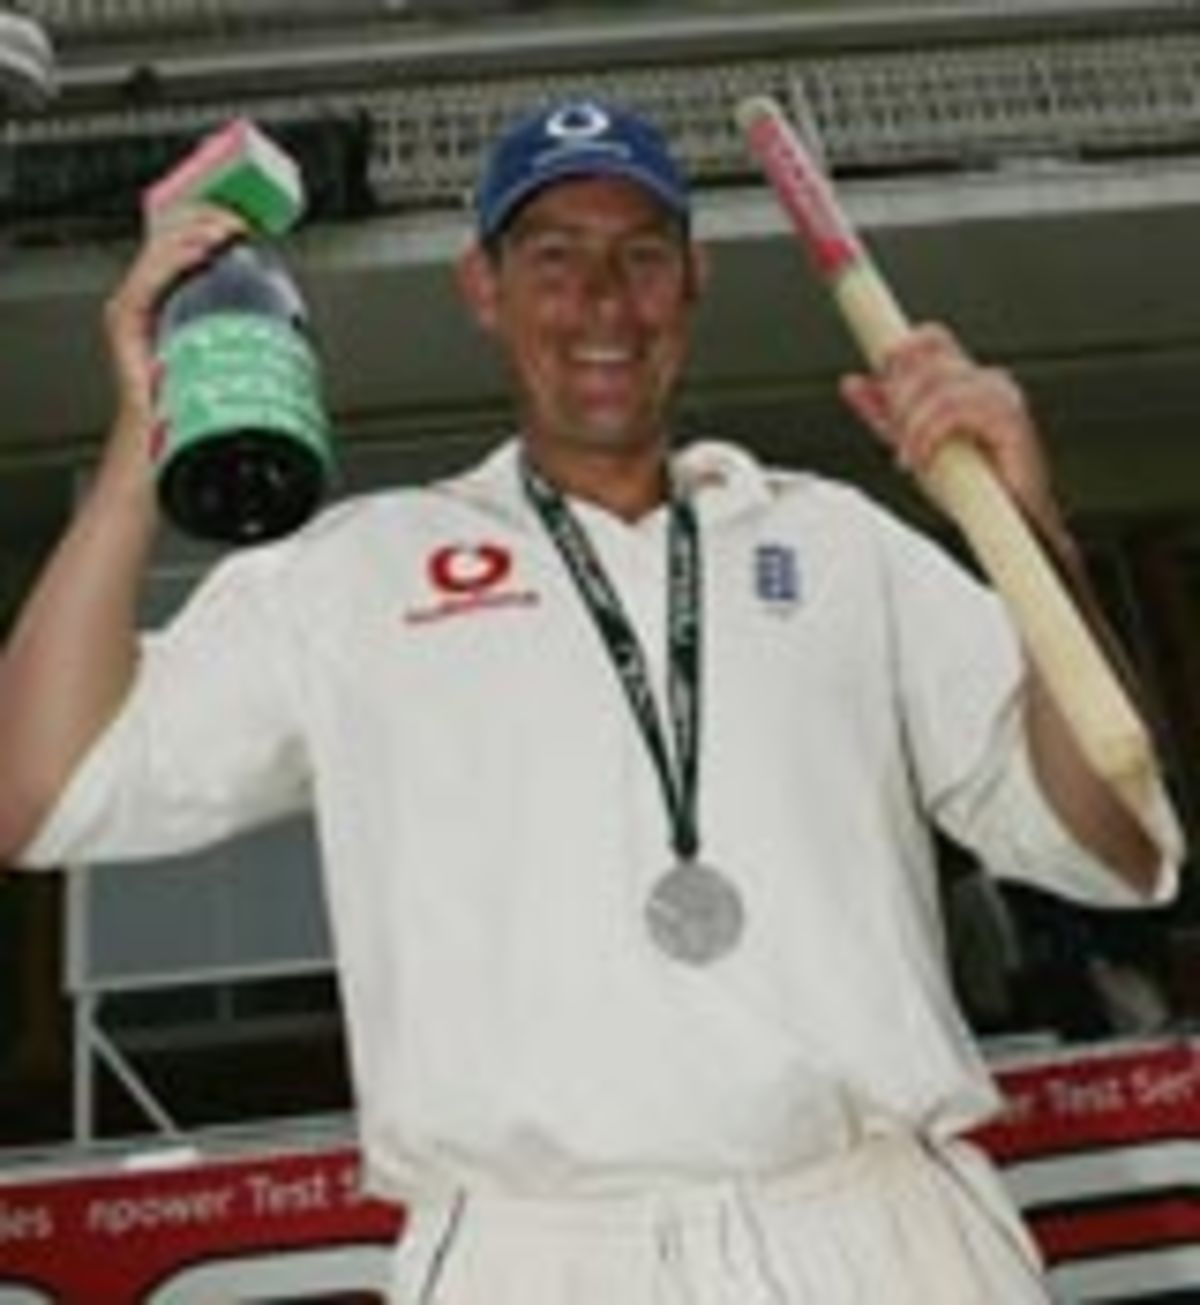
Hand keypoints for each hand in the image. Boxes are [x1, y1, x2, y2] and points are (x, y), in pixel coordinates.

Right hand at [102, 204, 246, 434]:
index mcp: (167, 296)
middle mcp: (145, 295)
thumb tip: (283, 303)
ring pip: (159, 252)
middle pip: (170, 238)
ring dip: (195, 234)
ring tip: (224, 232)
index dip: (209, 221)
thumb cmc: (195, 395)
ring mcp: (131, 306)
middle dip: (205, 221)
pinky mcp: (124, 321)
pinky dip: (174, 261)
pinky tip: (199, 253)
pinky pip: (147, 280)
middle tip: (238, 222)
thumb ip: (241, 321)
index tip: (243, 219)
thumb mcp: (226, 348)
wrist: (167, 434)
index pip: (183, 242)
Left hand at [840, 322, 1063, 538]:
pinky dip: (929, 436)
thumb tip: (851, 382)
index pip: (932, 340)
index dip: (903, 348)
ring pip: (938, 389)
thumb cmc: (968, 486)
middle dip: (901, 401)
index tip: (883, 365)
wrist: (1004, 523)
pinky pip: (953, 412)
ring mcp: (1001, 396)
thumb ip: (885, 414)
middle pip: (928, 364)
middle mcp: (987, 380)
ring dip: (914, 426)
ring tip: (911, 458)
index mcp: (966, 380)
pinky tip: (923, 460)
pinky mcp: (1009, 418)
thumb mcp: (912, 443)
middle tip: (898, 439)